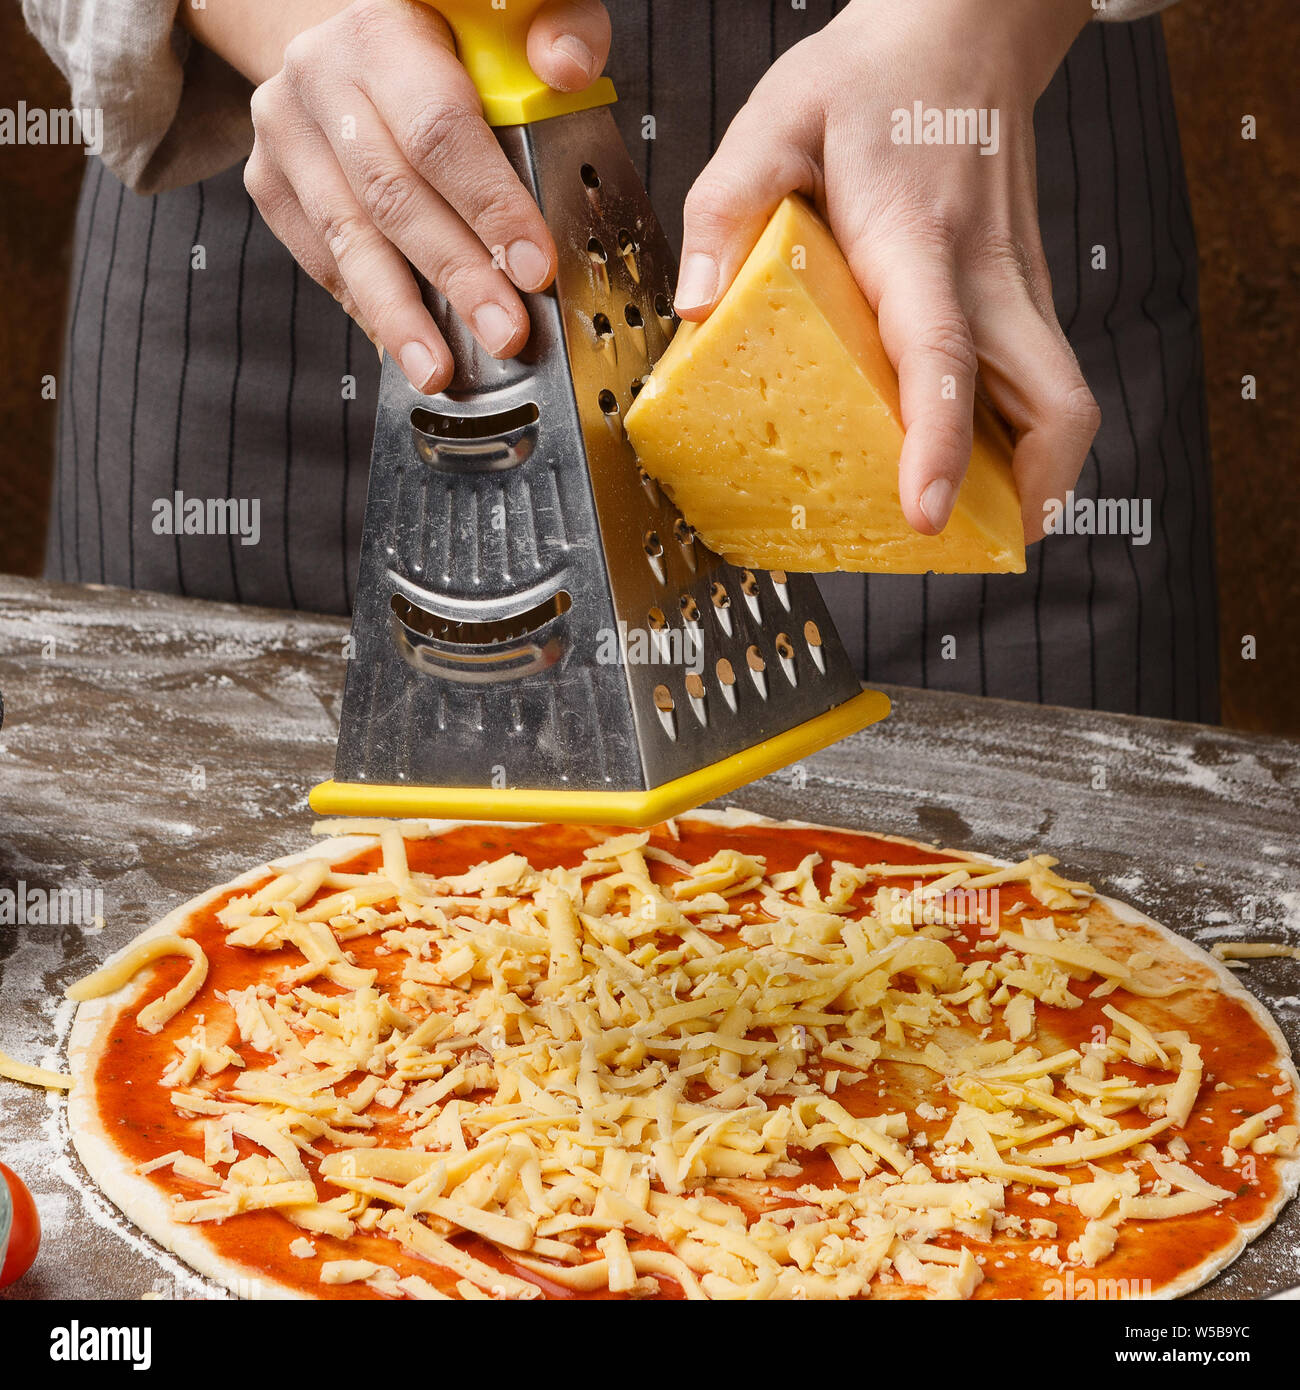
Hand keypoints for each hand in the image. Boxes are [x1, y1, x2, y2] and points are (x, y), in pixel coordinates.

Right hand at [240, 0, 611, 392]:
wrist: (348, 32)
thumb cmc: (447, 35)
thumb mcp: (508, 15)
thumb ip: (556, 26)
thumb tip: (567, 69)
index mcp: (382, 32)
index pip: (440, 131)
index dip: (490, 206)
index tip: (535, 268)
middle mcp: (320, 77)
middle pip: (394, 196)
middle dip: (456, 275)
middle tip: (504, 334)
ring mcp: (285, 134)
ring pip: (348, 239)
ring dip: (401, 314)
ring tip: (439, 370)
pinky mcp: (270, 183)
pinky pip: (324, 262)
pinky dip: (370, 312)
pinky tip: (407, 348)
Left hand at [675, 0, 1099, 542]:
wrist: (965, 30)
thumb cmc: (871, 77)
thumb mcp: (776, 118)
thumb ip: (728, 203)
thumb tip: (697, 302)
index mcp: (917, 240)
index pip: (942, 352)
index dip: (940, 440)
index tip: (927, 512)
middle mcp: (986, 275)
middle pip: (1054, 404)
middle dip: (1028, 490)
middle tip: (971, 542)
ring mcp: (1016, 287)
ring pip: (1061, 402)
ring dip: (1034, 474)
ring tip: (979, 520)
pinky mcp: (1022, 294)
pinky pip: (1042, 382)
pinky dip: (1023, 436)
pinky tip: (980, 459)